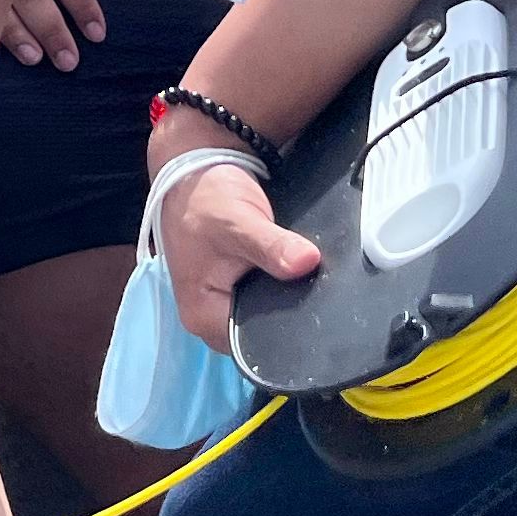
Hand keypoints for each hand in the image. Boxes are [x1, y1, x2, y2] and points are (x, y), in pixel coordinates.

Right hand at [160, 157, 319, 350]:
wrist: (195, 169)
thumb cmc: (207, 197)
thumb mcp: (240, 221)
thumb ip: (272, 246)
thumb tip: (308, 262)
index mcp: (202, 317)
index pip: (253, 345)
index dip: (286, 330)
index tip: (316, 311)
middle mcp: (208, 320)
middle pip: (260, 333)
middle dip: (288, 314)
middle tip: (321, 294)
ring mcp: (220, 306)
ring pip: (263, 316)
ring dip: (284, 300)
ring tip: (311, 284)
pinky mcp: (231, 290)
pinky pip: (261, 301)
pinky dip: (278, 289)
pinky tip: (295, 276)